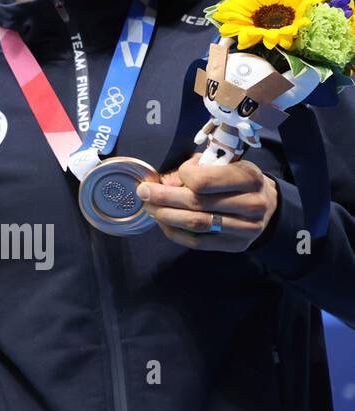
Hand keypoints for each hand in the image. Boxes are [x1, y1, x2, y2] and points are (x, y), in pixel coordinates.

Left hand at [137, 154, 277, 251]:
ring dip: (166, 216)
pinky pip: (199, 242)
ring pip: (196, 224)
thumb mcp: (223, 164)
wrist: (267, 204)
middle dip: (163, 197)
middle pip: (197, 203)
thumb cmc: (236, 179)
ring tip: (150, 208)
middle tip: (143, 192)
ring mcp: (247, 228)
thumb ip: (196, 169)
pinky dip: (176, 233)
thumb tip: (162, 182)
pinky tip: (163, 224)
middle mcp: (252, 204)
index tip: (175, 173)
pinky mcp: (237, 245)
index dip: (182, 176)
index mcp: (248, 177)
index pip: (204, 180)